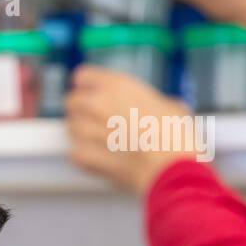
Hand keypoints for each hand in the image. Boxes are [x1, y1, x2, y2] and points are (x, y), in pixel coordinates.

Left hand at [65, 65, 197, 194]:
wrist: (171, 169)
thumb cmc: (175, 138)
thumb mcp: (172, 107)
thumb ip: (153, 102)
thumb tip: (158, 107)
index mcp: (117, 86)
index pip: (83, 75)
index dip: (88, 85)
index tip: (93, 92)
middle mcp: (97, 104)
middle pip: (72, 101)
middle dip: (82, 109)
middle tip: (97, 119)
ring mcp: (87, 130)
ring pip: (71, 126)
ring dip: (82, 132)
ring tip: (101, 140)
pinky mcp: (83, 156)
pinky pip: (74, 151)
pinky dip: (83, 154)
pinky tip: (100, 156)